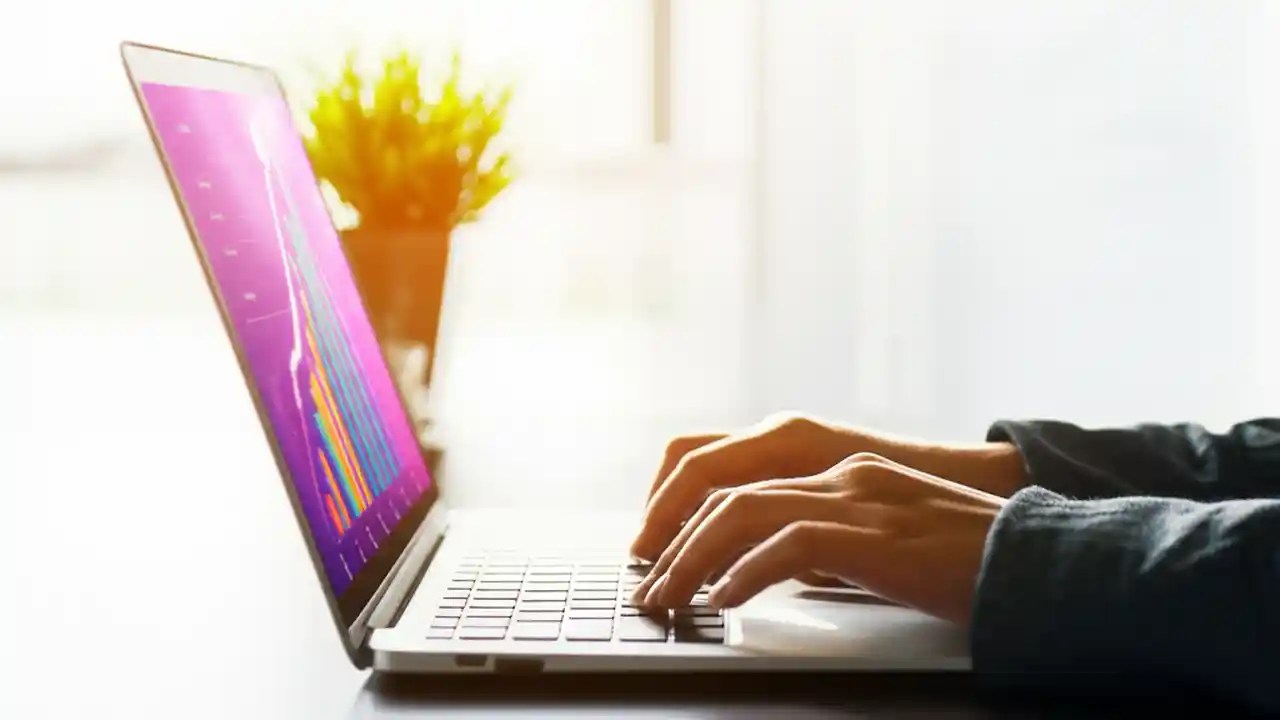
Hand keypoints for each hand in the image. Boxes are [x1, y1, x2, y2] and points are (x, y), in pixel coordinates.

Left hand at [630, 413, 1025, 560]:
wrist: (1037, 559)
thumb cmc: (965, 559)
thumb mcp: (886, 538)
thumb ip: (831, 541)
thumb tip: (766, 568)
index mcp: (840, 467)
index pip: (737, 471)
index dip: (684, 507)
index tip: (659, 548)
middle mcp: (840, 472)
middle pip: (726, 489)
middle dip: (674, 538)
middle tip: (648, 582)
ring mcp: (856, 497)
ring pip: (742, 513)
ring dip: (692, 558)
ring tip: (669, 597)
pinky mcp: (872, 534)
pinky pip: (785, 547)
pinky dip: (744, 575)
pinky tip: (726, 601)